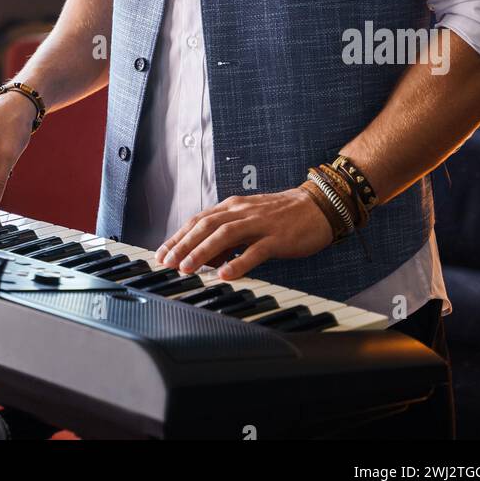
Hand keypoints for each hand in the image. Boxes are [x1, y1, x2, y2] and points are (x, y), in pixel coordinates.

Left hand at [155, 187, 334, 280]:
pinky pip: (255, 251)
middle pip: (206, 226)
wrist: (318, 206)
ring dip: (202, 252)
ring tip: (187, 268)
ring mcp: (260, 223)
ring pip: (225, 235)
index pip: (198, 220)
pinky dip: (238, 262)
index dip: (178, 236)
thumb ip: (228, 235)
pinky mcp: (277, 237)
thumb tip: (205, 256)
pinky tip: (225, 274)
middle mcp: (242, 211)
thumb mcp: (249, 220)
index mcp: (233, 207)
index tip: (161, 253)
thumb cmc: (281, 216)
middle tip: (166, 262)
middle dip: (183, 244)